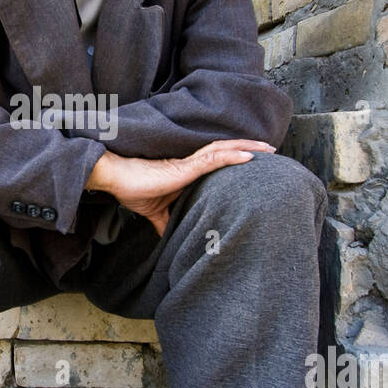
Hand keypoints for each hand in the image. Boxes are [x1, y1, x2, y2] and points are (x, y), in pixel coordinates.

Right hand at [86, 139, 275, 235]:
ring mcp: (189, 164)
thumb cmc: (132, 187)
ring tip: (268, 148)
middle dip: (251, 148)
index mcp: (187, 171)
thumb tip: (170, 240)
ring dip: (248, 147)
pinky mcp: (183, 168)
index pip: (218, 160)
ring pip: (224, 151)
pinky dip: (232, 157)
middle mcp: (191, 163)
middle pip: (227, 151)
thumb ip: (165, 223)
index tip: (257, 160)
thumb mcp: (154, 212)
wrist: (114, 178)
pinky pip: (212, 160)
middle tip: (272, 150)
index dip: (237, 157)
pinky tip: (249, 156)